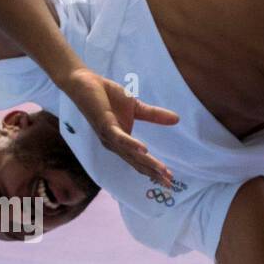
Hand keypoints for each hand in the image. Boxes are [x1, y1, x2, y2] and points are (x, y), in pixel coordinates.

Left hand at [59, 67, 179, 186]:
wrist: (86, 82)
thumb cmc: (108, 96)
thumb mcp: (137, 107)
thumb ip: (155, 115)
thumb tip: (177, 119)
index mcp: (121, 142)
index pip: (140, 160)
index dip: (154, 170)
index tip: (169, 180)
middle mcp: (114, 144)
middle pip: (137, 162)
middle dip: (153, 172)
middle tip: (169, 182)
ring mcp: (109, 137)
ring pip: (131, 154)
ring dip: (147, 163)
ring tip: (162, 170)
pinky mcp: (105, 125)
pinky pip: (120, 138)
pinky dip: (131, 144)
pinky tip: (144, 149)